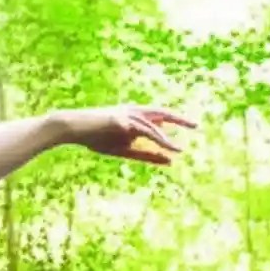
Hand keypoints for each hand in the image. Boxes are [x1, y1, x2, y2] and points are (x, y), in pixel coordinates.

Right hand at [53, 105, 196, 164]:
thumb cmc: (95, 137)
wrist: (74, 128)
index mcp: (133, 116)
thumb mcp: (124, 149)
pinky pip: (145, 131)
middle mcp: (133, 111)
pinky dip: (158, 139)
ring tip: (181, 149)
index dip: (171, 125)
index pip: (157, 119)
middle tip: (196, 125)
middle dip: (179, 118)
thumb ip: (146, 153)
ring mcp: (128, 113)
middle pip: (161, 112)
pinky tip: (167, 147)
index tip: (184, 133)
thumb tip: (169, 159)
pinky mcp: (123, 120)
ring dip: (168, 137)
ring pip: (154, 123)